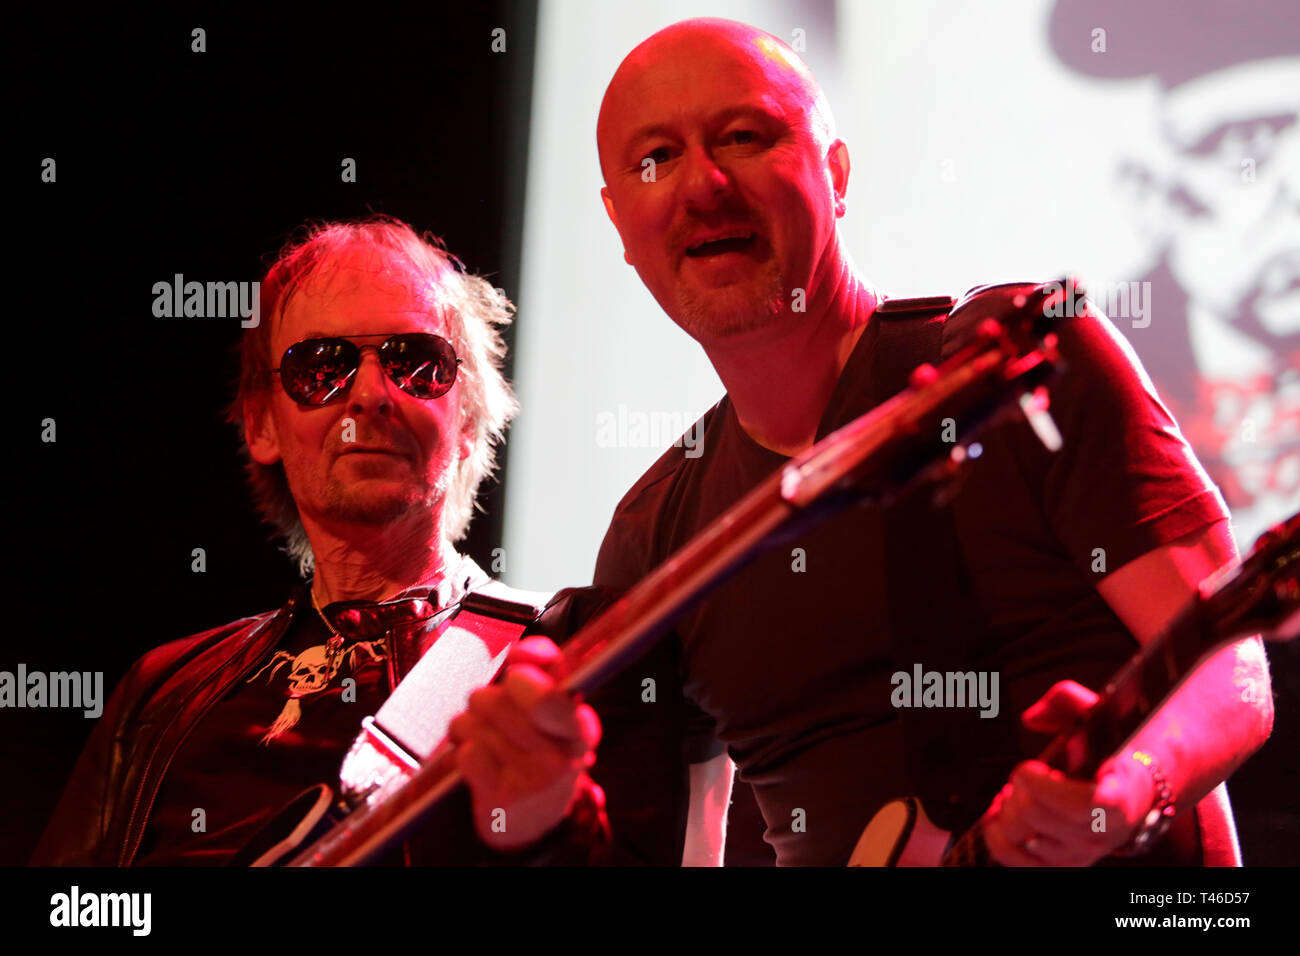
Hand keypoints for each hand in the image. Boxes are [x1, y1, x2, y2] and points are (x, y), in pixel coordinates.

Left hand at [446, 637, 601, 850]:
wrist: (535, 817)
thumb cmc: (540, 746)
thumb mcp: (556, 710)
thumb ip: (544, 666)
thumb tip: (522, 651)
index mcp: (579, 730)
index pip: (549, 699)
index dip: (523, 681)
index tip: (515, 678)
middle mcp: (559, 758)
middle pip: (494, 701)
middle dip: (486, 699)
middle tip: (495, 713)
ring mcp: (529, 782)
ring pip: (471, 722)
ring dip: (470, 724)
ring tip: (486, 738)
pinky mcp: (500, 799)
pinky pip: (464, 752)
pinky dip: (463, 750)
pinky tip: (478, 759)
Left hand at [981, 680, 1155, 865]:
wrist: (1136, 789)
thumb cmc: (1114, 752)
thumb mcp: (1100, 715)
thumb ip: (1066, 699)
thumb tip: (1032, 717)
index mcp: (1119, 797)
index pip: (1083, 803)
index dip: (1045, 786)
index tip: (1029, 767)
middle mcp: (1104, 833)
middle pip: (1037, 815)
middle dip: (1018, 788)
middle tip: (1022, 775)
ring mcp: (1083, 854)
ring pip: (1023, 836)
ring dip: (1007, 809)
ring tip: (1013, 793)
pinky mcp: (1064, 865)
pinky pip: (1016, 861)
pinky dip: (998, 838)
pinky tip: (998, 817)